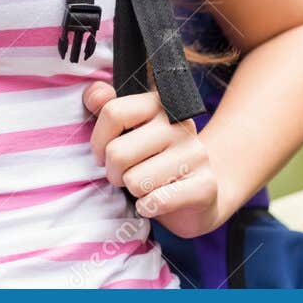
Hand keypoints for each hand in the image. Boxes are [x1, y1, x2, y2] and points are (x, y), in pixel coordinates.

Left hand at [84, 82, 222, 239]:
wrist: (200, 192)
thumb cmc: (151, 159)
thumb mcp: (126, 131)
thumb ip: (104, 107)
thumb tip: (96, 94)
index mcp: (158, 104)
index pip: (113, 113)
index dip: (98, 141)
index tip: (103, 154)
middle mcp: (180, 124)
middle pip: (118, 152)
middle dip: (113, 172)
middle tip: (125, 175)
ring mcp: (196, 154)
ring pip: (134, 181)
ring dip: (133, 191)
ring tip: (146, 186)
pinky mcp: (205, 186)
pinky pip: (156, 202)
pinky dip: (147, 207)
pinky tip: (155, 203)